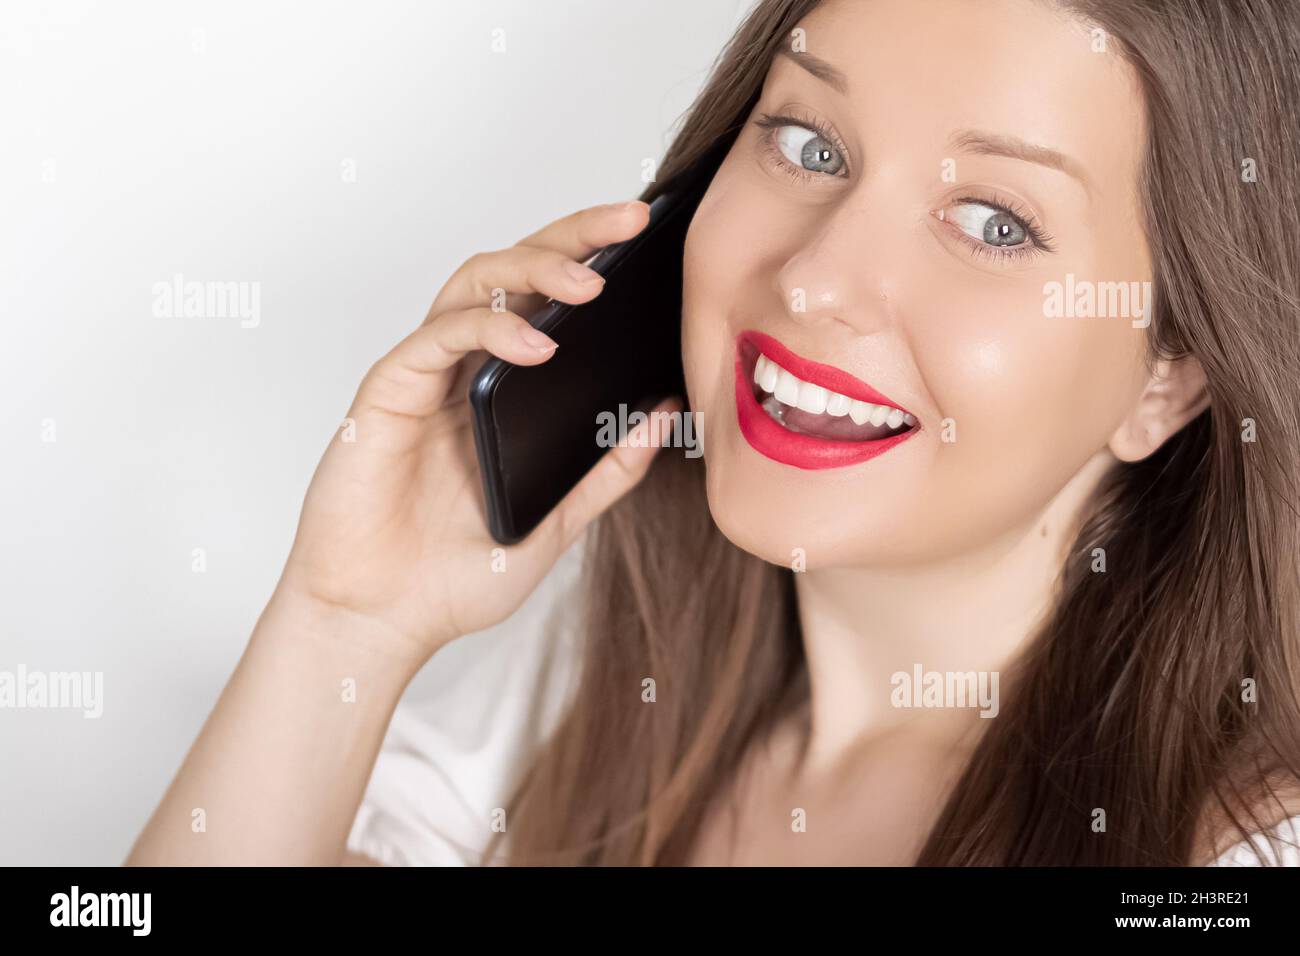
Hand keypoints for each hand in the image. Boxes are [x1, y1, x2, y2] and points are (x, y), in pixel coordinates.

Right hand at [272, 200, 678, 669]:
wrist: (381, 623)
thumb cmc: (454, 576)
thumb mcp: (559, 521)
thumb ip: (608, 469)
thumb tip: (666, 412)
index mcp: (503, 391)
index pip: (549, 303)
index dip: (594, 260)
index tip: (650, 241)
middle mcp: (462, 370)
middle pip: (515, 272)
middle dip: (573, 237)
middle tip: (630, 220)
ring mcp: (422, 377)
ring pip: (472, 286)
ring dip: (531, 270)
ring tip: (590, 282)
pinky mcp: (385, 394)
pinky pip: (433, 339)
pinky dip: (484, 330)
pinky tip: (535, 344)